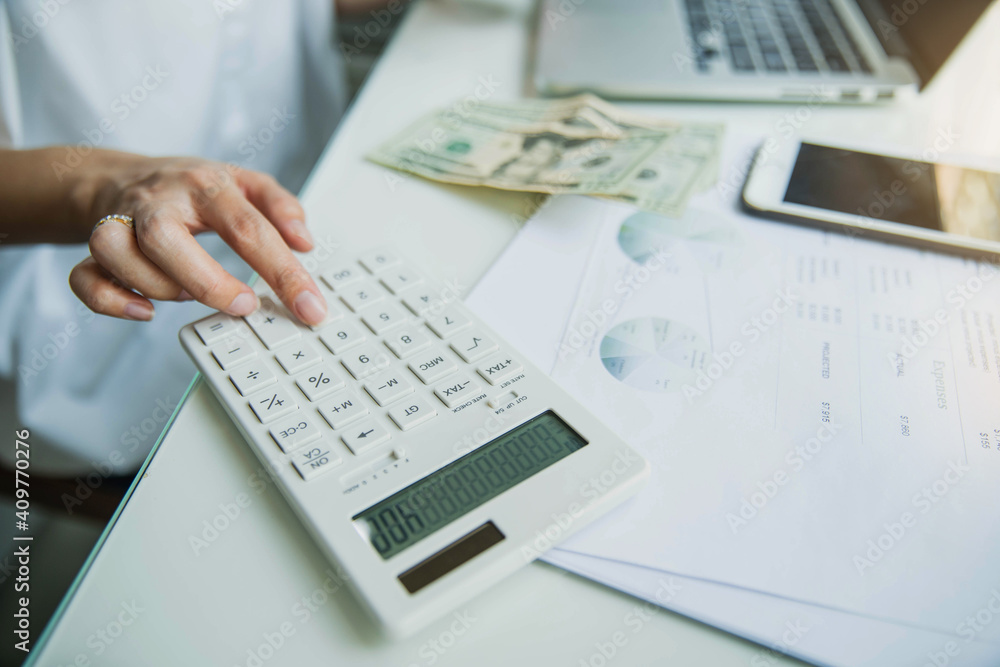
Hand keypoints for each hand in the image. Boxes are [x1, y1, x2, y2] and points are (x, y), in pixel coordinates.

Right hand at [69, 155, 327, 324]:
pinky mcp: (93, 249)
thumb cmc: (192, 188)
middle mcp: (158, 201)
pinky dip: (110, 300)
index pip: (247, 227)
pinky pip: (84, 277)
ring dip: (156, 286)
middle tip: (245, 305)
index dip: (282, 271)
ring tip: (189, 296)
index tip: (307, 305)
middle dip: (207, 281)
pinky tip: (144, 311)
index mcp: (205, 185)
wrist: (124, 176)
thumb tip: (304, 242)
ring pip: (115, 252)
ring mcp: (120, 223)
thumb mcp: (245, 182)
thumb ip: (280, 206)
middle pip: (165, 238)